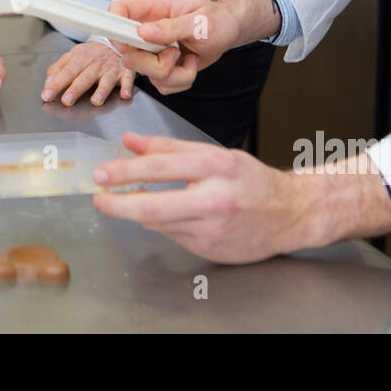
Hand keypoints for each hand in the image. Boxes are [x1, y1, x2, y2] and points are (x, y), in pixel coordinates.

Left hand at [41, 40, 133, 106]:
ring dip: (101, 90)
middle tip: (67, 100)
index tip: (47, 95)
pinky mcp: (125, 72)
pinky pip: (127, 79)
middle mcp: (95, 64)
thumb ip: (58, 70)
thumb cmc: (90, 54)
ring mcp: (111, 68)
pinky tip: (124, 95)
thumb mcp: (71, 57)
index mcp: (79, 58)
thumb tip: (47, 83)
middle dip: (76, 89)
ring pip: (106, 80)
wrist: (114, 42)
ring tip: (95, 101)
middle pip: (84, 77)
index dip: (56, 84)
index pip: (66, 73)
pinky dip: (127, 87)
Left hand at [91, 132, 390, 262]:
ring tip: (135, 198)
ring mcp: (212, 227)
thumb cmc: (251, 181)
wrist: (291, 214)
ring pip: (158, 221)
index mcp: (216, 166)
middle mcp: (215, 198)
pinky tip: (171, 213)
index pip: (160, 167)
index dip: (125, 171)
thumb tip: (130, 142)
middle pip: (152, 204)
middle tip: (98, 197)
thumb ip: (171, 149)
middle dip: (117, 202)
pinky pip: (172, 234)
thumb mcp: (215, 154)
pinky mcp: (210, 248)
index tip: (102, 174)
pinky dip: (163, 223)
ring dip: (139, 210)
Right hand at [106, 0, 245, 94]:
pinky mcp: (161, 66)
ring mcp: (153, 49)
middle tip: (174, 52)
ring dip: (173, 73)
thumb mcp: (199, 20)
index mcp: (153, 7)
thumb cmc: (217, 18)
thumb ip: (171, 26)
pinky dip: (180, 80)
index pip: (119, 11)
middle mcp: (149, 28)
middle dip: (153, 63)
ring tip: (187, 56)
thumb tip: (144, 32)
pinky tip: (189, 63)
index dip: (117, 30)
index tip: (130, 45)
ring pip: (146, 74)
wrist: (229, 31)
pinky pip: (162, 85)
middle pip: (128, 54)